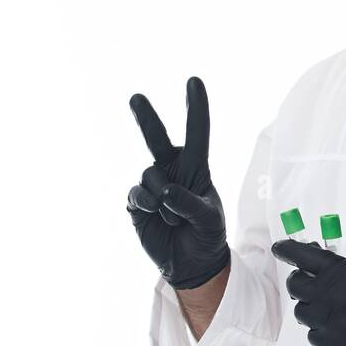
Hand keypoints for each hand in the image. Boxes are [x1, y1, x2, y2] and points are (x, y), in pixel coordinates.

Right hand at [127, 76, 230, 289]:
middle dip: (146, 117)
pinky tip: (155, 213)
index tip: (193, 82)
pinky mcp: (137, 203)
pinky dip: (146, 203)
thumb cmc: (207, 235)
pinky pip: (137, 194)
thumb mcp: (209, 220)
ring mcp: (152, 186)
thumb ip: (191, 204)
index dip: (196, 107)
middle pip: (157, 138)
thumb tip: (164, 191)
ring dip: (161, 197)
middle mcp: (172, 171)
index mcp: (196, 168)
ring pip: (149, 175)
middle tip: (136, 97)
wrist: (192, 264)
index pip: (198, 133)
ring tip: (173, 217)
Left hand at [271, 240, 345, 345]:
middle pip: (295, 285)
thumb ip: (340, 271)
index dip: (287, 250)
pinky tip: (337, 327)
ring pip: (301, 312)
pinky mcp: (332, 344)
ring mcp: (330, 322)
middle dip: (299, 283)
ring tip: (329, 309)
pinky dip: (320, 330)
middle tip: (307, 284)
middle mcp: (332, 296)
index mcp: (342, 273)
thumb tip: (315, 267)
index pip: (303, 255)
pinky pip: (312, 335)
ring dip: (310, 308)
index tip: (279, 248)